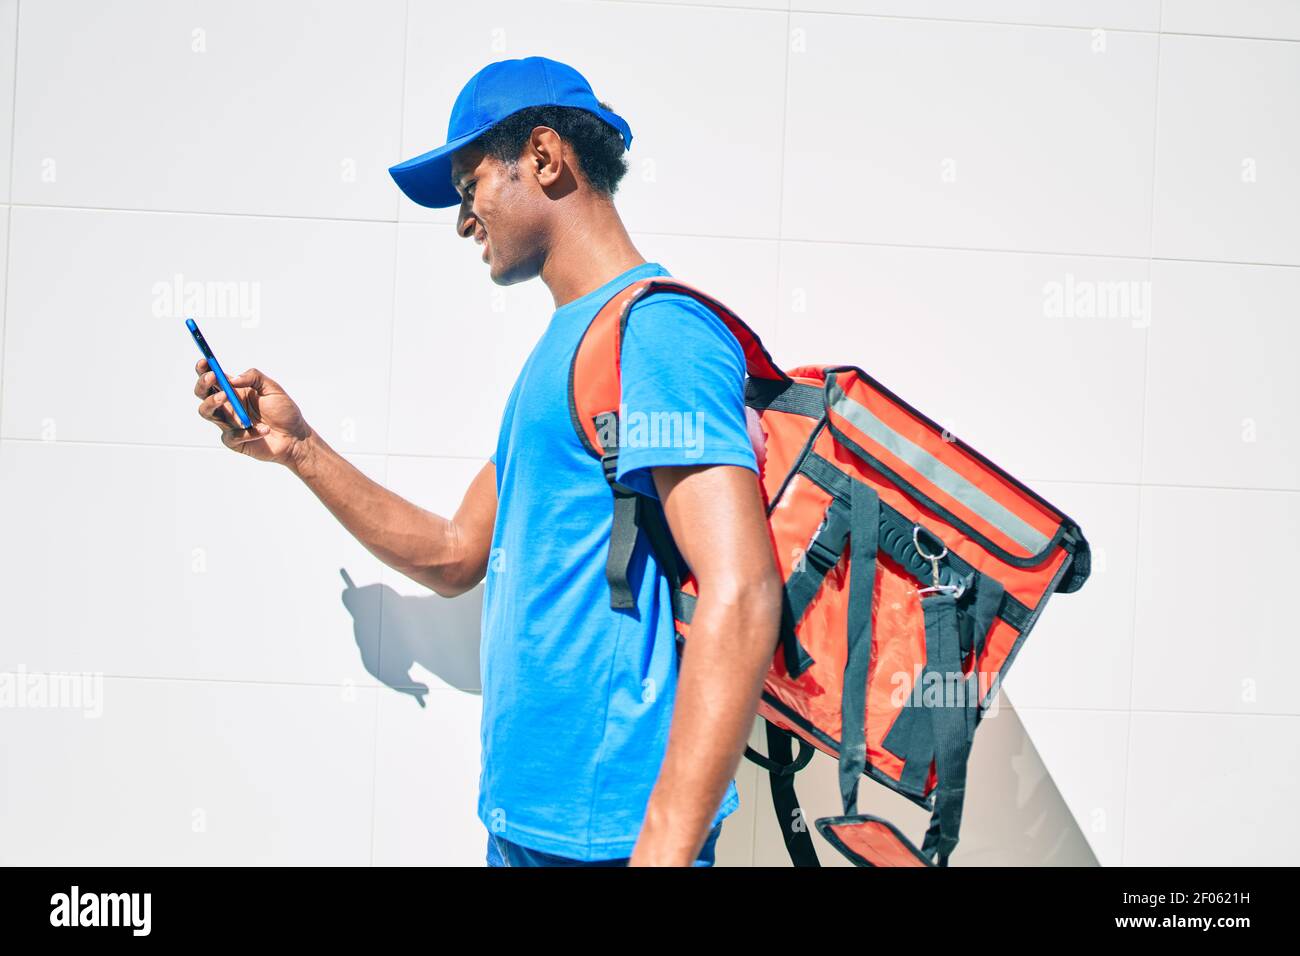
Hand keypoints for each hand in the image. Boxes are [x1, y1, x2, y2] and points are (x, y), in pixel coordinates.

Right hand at [193, 359, 311, 466]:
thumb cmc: (284, 411)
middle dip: (203, 383)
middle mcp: (228, 406)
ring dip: (212, 402)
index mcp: (235, 391)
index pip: (213, 378)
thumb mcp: (272, 388)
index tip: (204, 360)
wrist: (296, 437)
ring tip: (226, 396)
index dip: (204, 368)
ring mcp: (229, 423)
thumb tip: (233, 379)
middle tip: (212, 377)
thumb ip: (254, 377)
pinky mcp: (234, 441)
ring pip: (206, 412)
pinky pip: (232, 436)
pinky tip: (264, 429)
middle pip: (203, 394)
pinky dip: (248, 432)